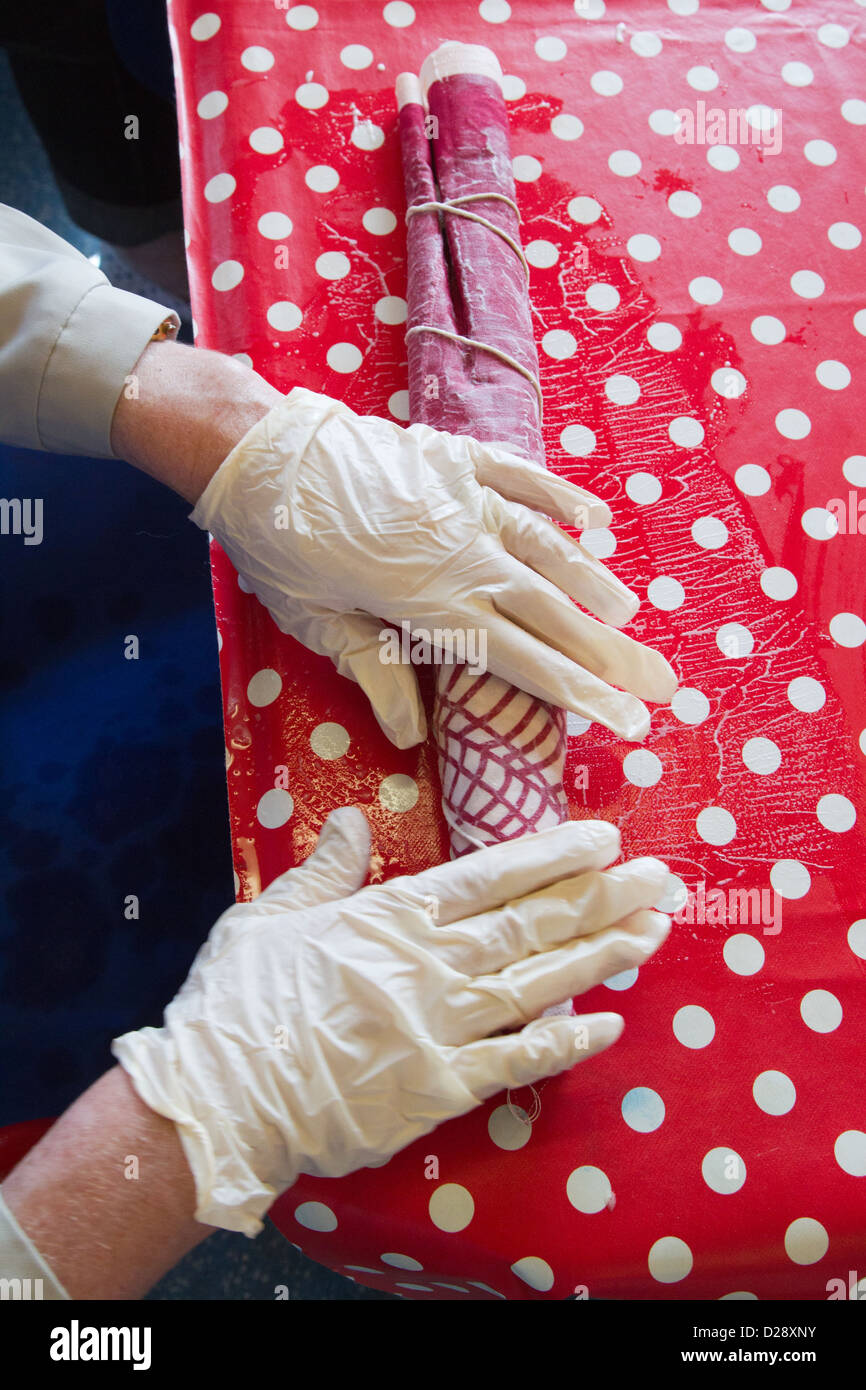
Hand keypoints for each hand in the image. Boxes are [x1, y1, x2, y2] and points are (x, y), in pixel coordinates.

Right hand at [112, 809, 671, 1235]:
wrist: (221, 1098)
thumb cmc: (238, 1002)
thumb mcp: (269, 916)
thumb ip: (323, 870)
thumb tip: (351, 821)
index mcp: (391, 916)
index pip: (490, 875)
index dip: (551, 855)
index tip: (603, 840)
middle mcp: (431, 964)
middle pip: (532, 924)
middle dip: (600, 898)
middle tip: (660, 878)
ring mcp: (442, 1027)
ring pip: (539, 983)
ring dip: (600, 956)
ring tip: (653, 932)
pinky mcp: (442, 1088)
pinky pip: (517, 1062)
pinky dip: (565, 1043)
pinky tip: (610, 1024)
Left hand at [189, 387, 676, 745]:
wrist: (255, 451)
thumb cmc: (278, 547)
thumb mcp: (318, 623)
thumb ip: (374, 670)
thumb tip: (414, 736)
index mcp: (431, 602)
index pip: (524, 660)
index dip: (581, 694)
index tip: (629, 721)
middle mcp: (463, 550)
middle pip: (554, 610)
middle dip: (612, 652)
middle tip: (663, 682)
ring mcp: (463, 496)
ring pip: (547, 546)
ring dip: (593, 582)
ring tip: (632, 615)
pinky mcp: (453, 456)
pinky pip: (520, 476)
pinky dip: (558, 496)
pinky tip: (593, 519)